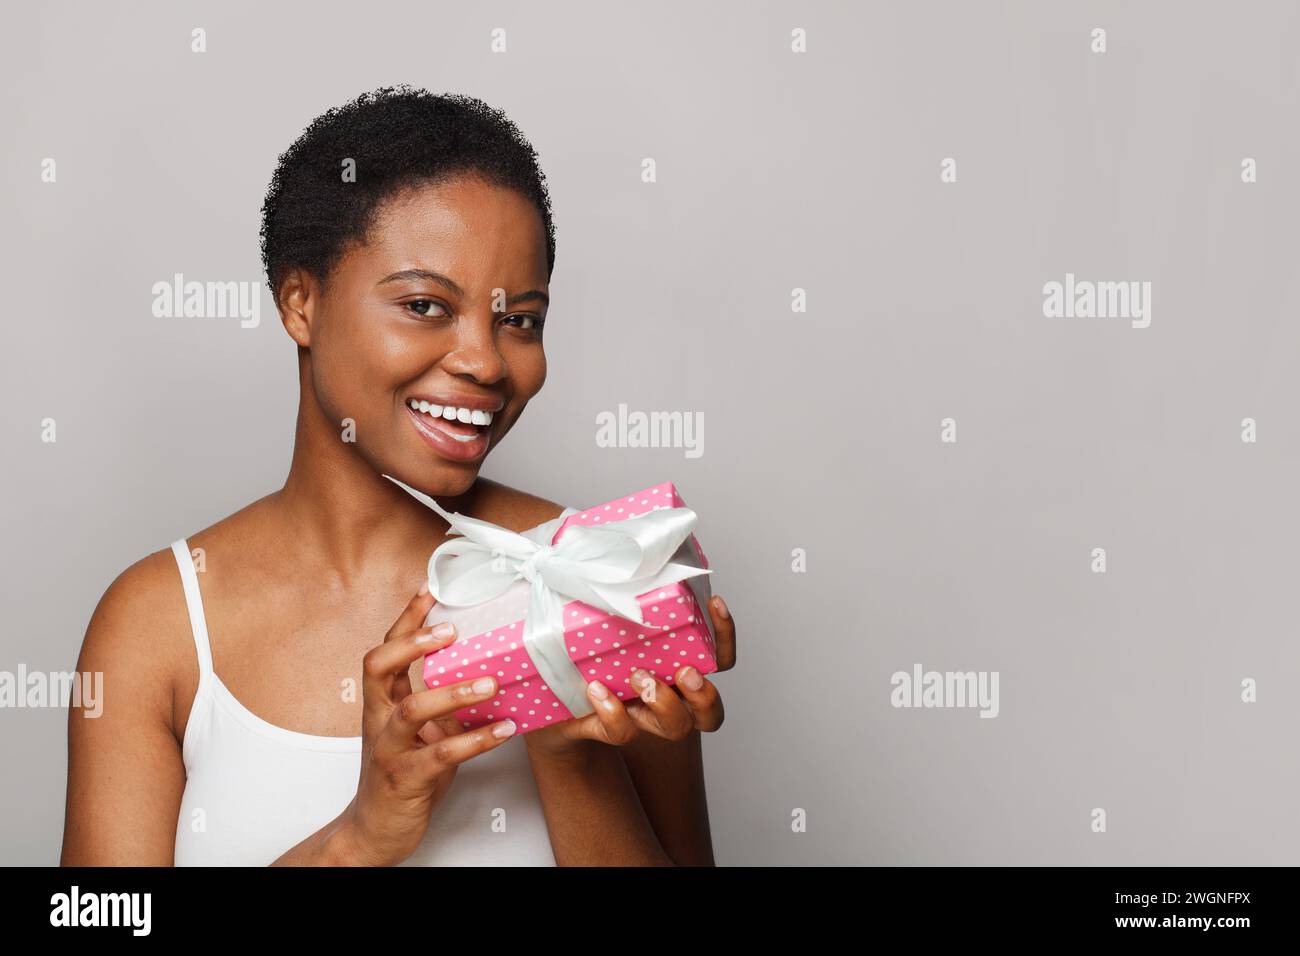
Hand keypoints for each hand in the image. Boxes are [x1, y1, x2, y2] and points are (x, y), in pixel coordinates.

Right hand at [336, 585, 518, 865]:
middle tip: (452, 630)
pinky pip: (442, 754)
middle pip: (379, 666)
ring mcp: (389, 748)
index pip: (386, 649)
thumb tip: (488, 674)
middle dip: (414, 643)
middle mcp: (379, 719)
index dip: (406, 618)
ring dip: (454, 692)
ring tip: (491, 683)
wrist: (374, 831)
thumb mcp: (422, 733)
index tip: (429, 589)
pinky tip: (505, 730)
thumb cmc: (403, 775)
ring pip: (413, 710)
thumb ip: (443, 705)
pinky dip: (477, 740)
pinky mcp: (406, 778)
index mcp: (382, 703)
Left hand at [524, 593, 736, 758]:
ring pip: (676, 727)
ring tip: (638, 676)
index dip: (724, 632)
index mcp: (674, 663)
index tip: (714, 601)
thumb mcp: (599, 616)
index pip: (718, 656)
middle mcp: (668, 696)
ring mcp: (642, 717)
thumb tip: (594, 534)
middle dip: (704, 692)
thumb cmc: (580, 650)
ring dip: (665, 703)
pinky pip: (622, 731)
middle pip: (710, 711)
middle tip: (683, 671)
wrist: (546, 703)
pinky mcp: (610, 727)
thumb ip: (606, 587)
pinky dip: (613, 712)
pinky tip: (595, 688)